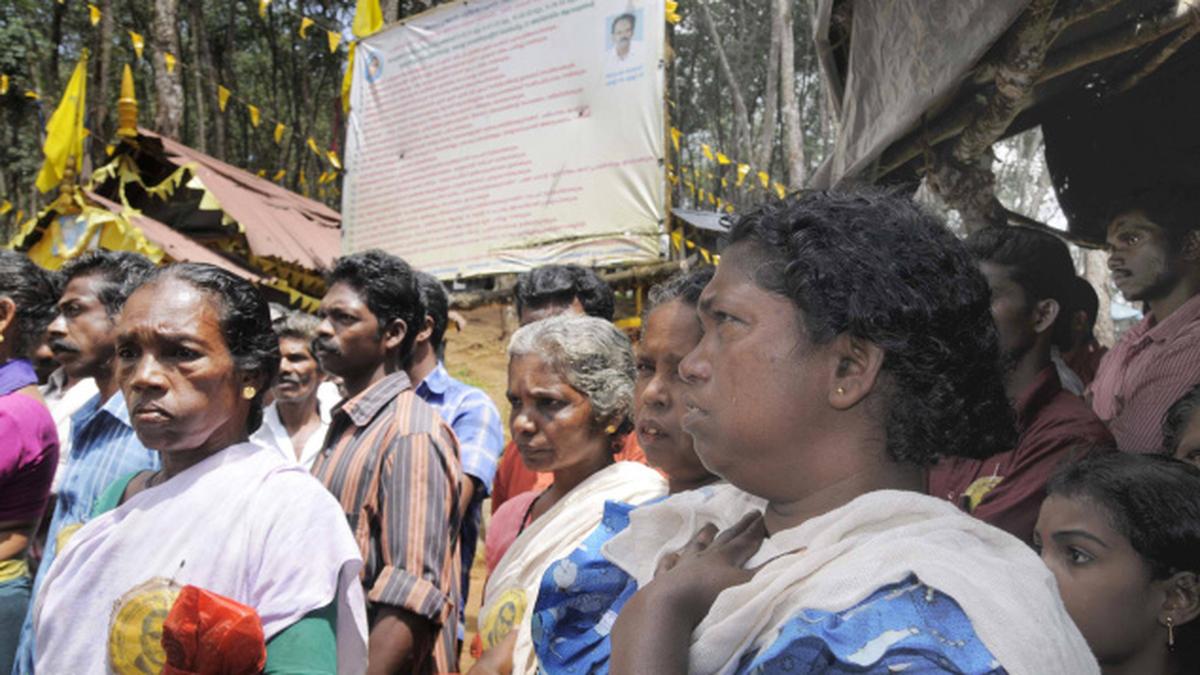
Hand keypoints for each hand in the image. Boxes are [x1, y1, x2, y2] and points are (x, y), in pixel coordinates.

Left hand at [645, 511, 766, 626]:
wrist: (669, 606)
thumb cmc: (710, 597)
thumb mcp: (747, 585)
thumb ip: (771, 571)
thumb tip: (801, 552)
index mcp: (724, 559)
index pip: (745, 541)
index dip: (756, 530)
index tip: (763, 516)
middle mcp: (702, 558)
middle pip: (724, 539)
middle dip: (739, 527)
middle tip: (750, 514)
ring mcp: (681, 567)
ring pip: (695, 546)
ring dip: (704, 536)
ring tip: (710, 526)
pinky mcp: (663, 581)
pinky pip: (667, 566)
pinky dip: (671, 560)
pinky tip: (672, 556)